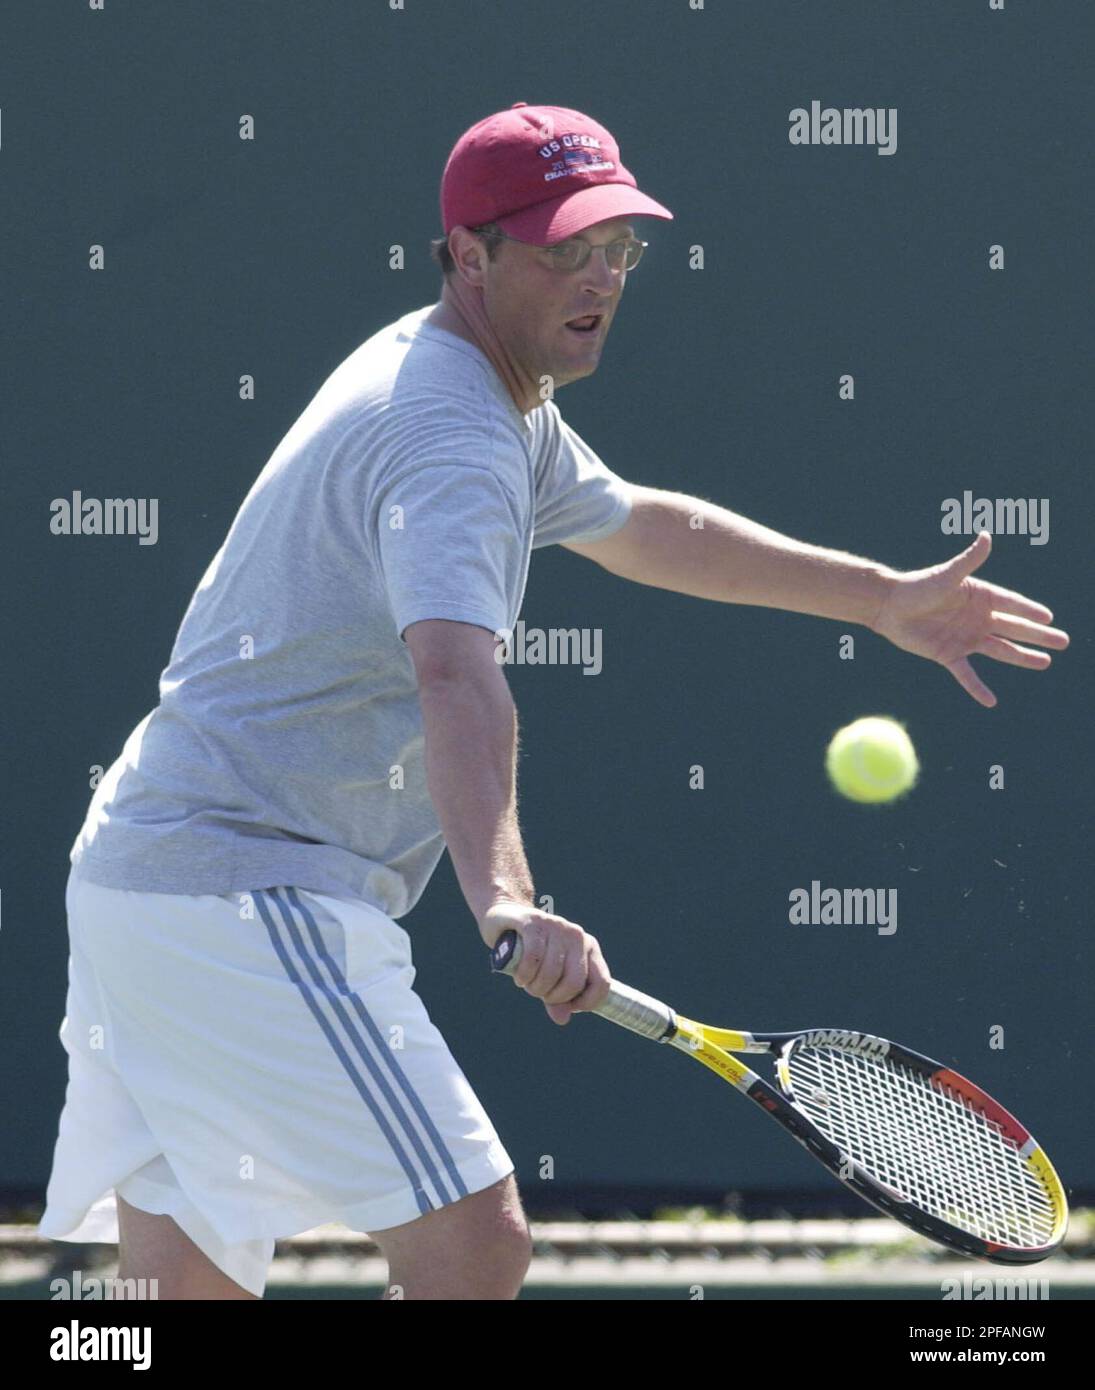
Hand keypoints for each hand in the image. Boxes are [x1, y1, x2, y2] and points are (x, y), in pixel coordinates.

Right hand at [480, 901, 610, 1025]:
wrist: (506, 918)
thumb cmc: (532, 953)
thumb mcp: (549, 978)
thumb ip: (558, 999)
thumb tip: (563, 1019)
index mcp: (589, 948)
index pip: (602, 983)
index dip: (585, 1003)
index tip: (567, 1007)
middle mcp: (577, 935)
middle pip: (574, 981)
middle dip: (553, 996)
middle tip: (539, 993)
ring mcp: (556, 926)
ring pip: (551, 971)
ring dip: (535, 986)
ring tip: (526, 983)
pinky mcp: (534, 922)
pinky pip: (533, 957)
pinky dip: (524, 974)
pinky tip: (519, 977)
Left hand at [869, 532, 1069, 706]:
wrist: (889, 606)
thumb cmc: (917, 586)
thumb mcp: (946, 575)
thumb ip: (968, 560)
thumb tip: (986, 536)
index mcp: (979, 596)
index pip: (1012, 605)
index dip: (1031, 611)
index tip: (1049, 617)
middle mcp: (977, 618)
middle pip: (1014, 628)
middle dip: (1038, 635)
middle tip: (1063, 642)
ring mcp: (965, 637)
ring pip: (1000, 650)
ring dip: (1022, 657)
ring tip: (1045, 662)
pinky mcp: (948, 654)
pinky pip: (966, 675)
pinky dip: (977, 688)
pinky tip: (990, 702)